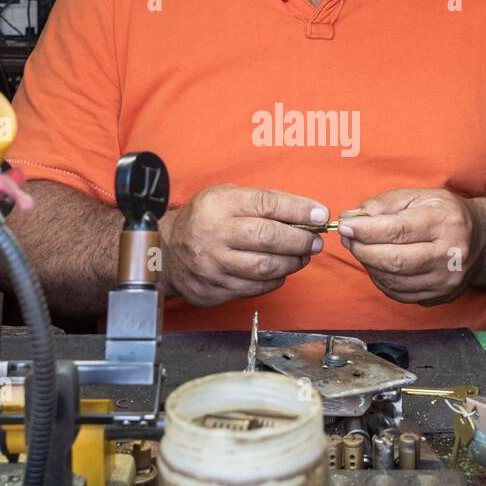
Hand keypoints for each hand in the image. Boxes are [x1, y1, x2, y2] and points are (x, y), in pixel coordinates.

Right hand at [159, 184, 326, 307]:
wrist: (164, 252)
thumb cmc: (203, 220)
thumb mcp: (224, 197)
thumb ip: (261, 202)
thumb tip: (307, 213)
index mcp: (218, 205)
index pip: (267, 204)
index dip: (299, 209)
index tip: (321, 214)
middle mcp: (213, 234)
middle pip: (268, 238)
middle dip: (300, 240)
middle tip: (315, 241)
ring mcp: (212, 265)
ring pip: (264, 268)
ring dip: (292, 263)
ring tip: (302, 256)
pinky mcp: (213, 289)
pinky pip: (254, 288)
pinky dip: (274, 280)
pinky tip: (280, 271)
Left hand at [339, 188, 480, 305]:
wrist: (482, 241)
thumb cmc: (445, 214)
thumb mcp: (421, 196)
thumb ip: (386, 203)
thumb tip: (353, 216)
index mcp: (445, 222)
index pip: (398, 230)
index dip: (366, 230)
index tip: (345, 226)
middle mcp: (450, 254)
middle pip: (395, 260)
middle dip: (362, 250)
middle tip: (348, 239)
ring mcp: (446, 280)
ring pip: (394, 280)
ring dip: (369, 265)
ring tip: (362, 249)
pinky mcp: (440, 296)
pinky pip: (399, 294)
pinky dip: (381, 280)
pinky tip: (378, 265)